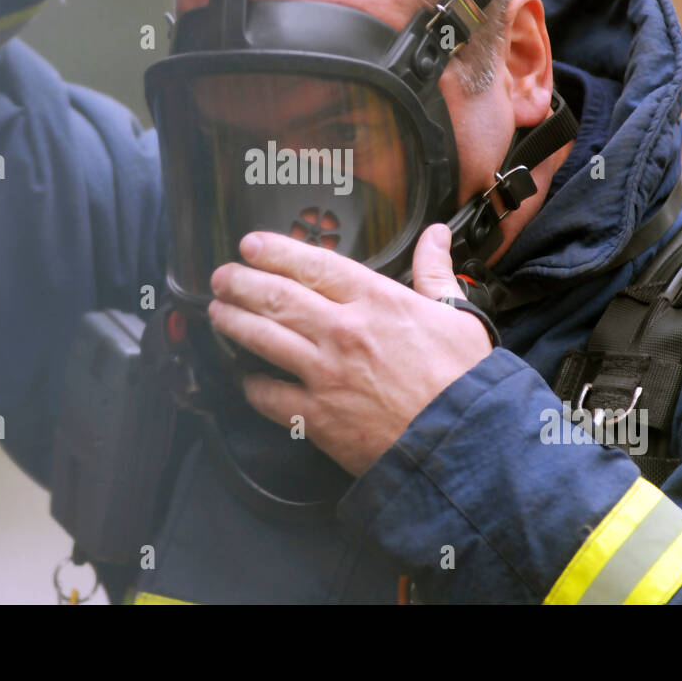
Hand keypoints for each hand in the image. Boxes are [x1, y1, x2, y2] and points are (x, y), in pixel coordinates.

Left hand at [207, 224, 495, 476]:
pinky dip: (251, 384)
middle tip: (222, 276)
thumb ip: (436, 273)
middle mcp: (342, 330)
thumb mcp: (458, 317)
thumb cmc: (464, 383)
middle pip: (275, 296)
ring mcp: (325, 373)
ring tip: (217, 313)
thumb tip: (437, 236)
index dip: (275, 250)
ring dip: (233, 322)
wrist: (462, 444)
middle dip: (240, 282)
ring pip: (262, 338)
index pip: (313, 263)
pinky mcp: (316, 416)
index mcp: (376, 300)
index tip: (251, 244)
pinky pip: (268, 395)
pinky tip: (244, 378)